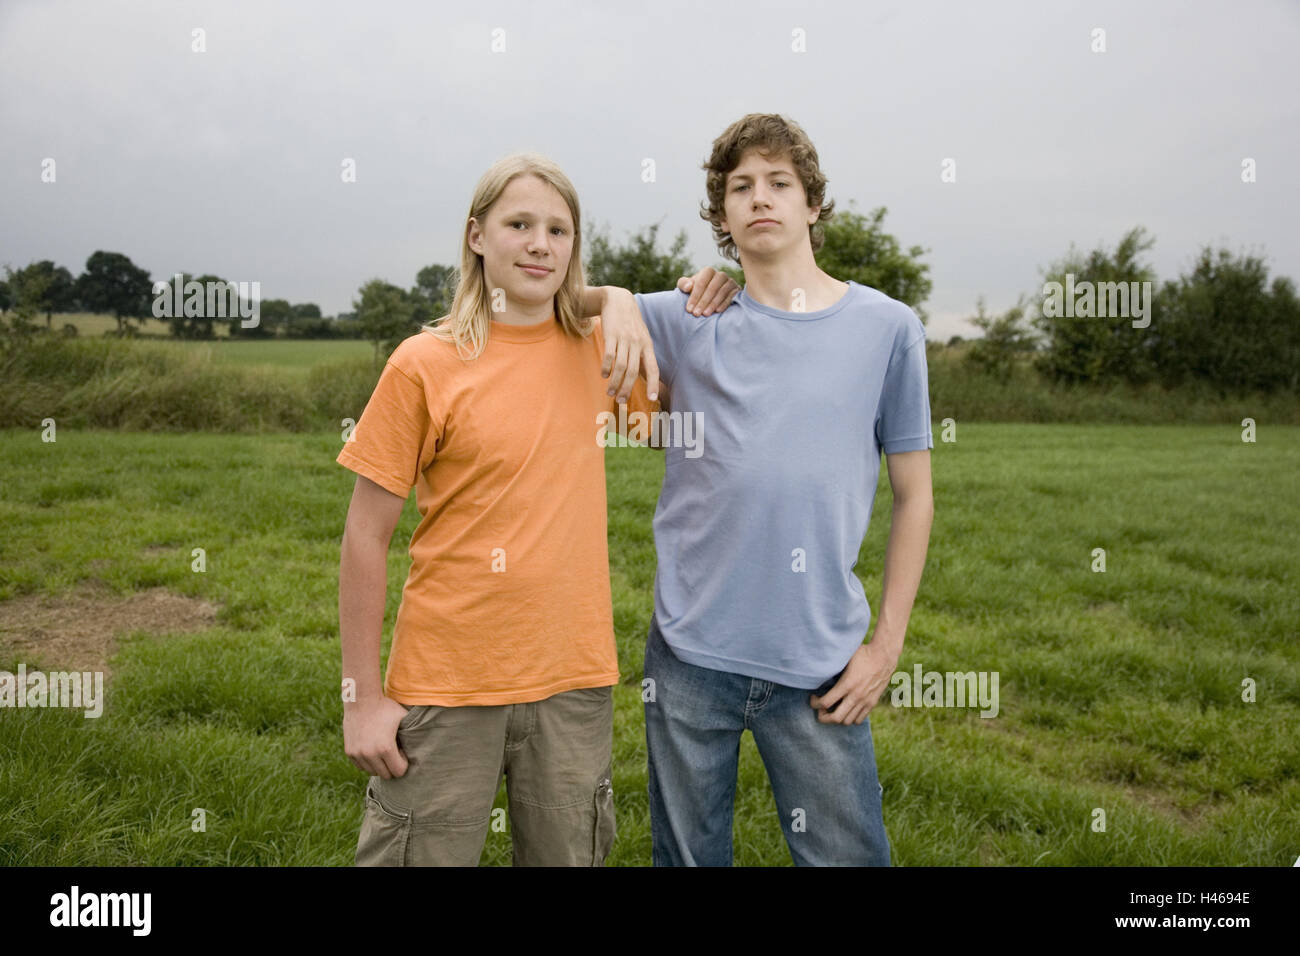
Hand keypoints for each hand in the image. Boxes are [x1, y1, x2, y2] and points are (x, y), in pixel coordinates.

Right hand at [343, 695, 410, 778]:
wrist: (362, 699)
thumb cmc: (386, 708)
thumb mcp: (404, 718)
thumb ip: (414, 732)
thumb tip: (428, 742)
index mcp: (386, 748)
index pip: (398, 772)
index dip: (403, 763)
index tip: (401, 751)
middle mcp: (370, 754)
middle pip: (385, 774)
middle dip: (392, 766)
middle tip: (393, 751)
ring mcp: (358, 754)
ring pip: (372, 772)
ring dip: (379, 765)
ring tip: (382, 749)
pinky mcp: (349, 752)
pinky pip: (361, 766)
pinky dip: (368, 762)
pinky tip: (372, 749)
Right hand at [598, 287, 659, 402]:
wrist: (618, 300)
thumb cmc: (631, 324)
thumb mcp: (641, 338)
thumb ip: (643, 356)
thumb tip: (646, 379)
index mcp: (647, 346)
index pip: (653, 368)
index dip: (654, 383)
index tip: (653, 398)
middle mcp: (638, 343)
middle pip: (634, 371)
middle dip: (627, 388)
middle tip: (621, 401)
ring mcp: (624, 338)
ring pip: (621, 366)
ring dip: (615, 382)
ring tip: (610, 393)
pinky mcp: (611, 334)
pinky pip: (609, 354)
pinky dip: (607, 367)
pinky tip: (604, 375)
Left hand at [676, 266, 740, 315]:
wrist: (710, 297)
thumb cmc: (696, 291)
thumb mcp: (686, 287)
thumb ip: (683, 284)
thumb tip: (689, 287)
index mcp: (708, 272)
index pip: (701, 282)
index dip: (694, 296)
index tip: (689, 309)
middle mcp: (720, 275)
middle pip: (712, 288)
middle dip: (703, 302)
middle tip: (696, 314)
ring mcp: (730, 282)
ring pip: (722, 292)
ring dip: (713, 304)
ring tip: (705, 314)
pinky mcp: (737, 290)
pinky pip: (731, 296)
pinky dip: (724, 304)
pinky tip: (717, 311)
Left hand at [809, 641, 896, 724]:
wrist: (884, 656)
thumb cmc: (863, 653)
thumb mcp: (845, 657)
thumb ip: (832, 666)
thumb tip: (817, 669)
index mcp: (847, 684)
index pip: (826, 702)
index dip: (815, 703)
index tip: (813, 698)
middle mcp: (856, 696)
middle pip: (835, 718)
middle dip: (823, 717)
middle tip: (820, 710)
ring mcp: (865, 701)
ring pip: (847, 721)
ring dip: (836, 719)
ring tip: (832, 710)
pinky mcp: (872, 703)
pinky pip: (859, 719)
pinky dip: (850, 719)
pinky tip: (845, 709)